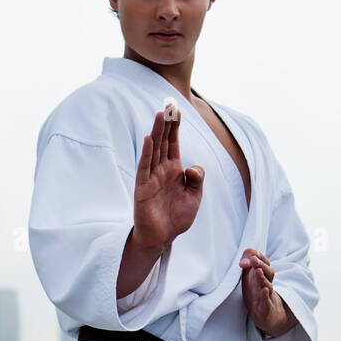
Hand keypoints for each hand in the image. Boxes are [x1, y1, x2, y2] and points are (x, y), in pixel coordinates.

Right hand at [133, 106, 204, 250]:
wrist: (163, 237)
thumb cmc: (176, 218)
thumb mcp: (195, 197)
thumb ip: (197, 180)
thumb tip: (194, 166)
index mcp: (174, 170)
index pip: (173, 143)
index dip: (175, 126)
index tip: (177, 108)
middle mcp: (161, 170)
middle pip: (164, 141)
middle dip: (166, 122)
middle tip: (169, 103)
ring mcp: (151, 177)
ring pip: (155, 150)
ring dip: (157, 132)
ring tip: (160, 114)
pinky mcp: (142, 188)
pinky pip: (145, 168)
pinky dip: (147, 153)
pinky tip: (149, 139)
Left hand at [239, 248, 297, 336]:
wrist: (265, 316)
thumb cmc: (255, 294)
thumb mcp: (249, 277)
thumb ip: (246, 263)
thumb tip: (243, 262)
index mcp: (262, 276)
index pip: (264, 263)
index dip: (258, 257)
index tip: (251, 255)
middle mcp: (266, 284)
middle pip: (269, 272)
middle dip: (261, 264)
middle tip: (253, 259)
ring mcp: (267, 296)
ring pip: (268, 285)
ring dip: (262, 278)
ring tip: (257, 271)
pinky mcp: (265, 309)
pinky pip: (267, 302)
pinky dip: (265, 296)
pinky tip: (264, 290)